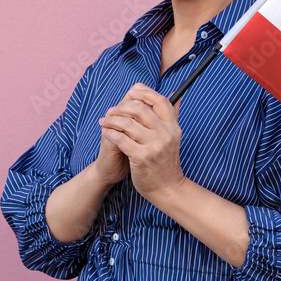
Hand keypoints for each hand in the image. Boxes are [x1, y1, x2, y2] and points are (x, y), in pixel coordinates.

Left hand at [98, 83, 184, 202]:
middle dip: (122, 106)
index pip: (160, 101)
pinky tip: (106, 132)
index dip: (144, 93)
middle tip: (112, 110)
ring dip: (112, 120)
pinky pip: (121, 139)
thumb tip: (175, 95)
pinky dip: (111, 133)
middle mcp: (165, 134)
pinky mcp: (142, 157)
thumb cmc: (166, 162)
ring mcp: (154, 146)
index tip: (131, 92)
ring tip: (105, 121)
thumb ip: (172, 116)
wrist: (167, 188)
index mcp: (173, 127)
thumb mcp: (174, 137)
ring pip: (128, 123)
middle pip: (141, 109)